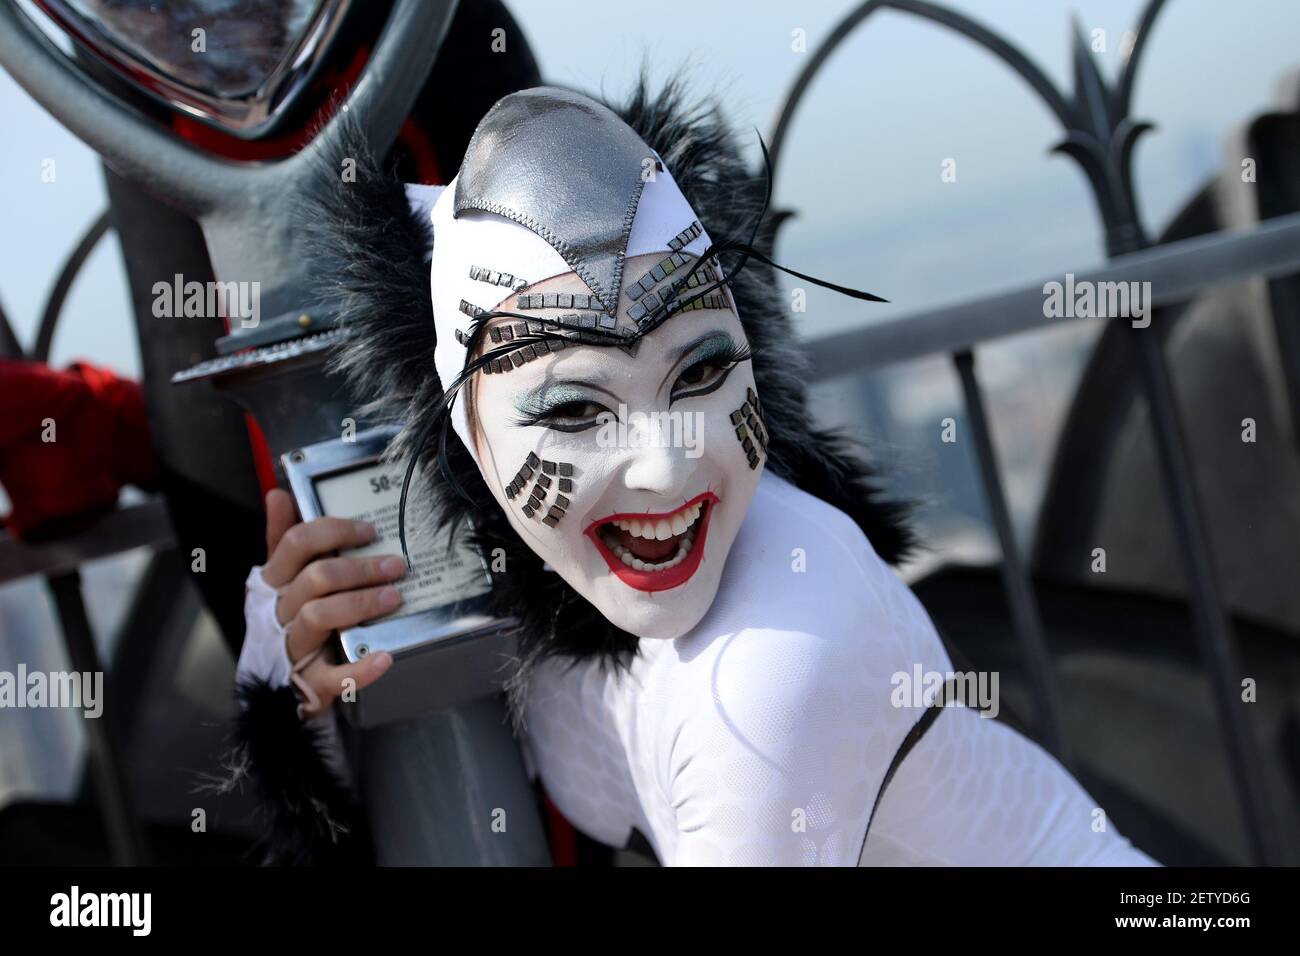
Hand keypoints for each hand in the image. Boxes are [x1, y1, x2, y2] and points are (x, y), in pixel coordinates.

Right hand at [260, 488, 400, 716]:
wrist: (277, 683)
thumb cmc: (288, 619)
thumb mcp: (283, 578)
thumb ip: (283, 538)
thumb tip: (279, 494)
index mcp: (273, 582)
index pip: (295, 544)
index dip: (334, 531)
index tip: (370, 530)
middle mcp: (279, 612)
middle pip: (316, 578)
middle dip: (359, 569)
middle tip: (396, 565)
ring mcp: (292, 647)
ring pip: (319, 617)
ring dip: (360, 603)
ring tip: (395, 597)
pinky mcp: (308, 683)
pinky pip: (332, 677)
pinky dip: (359, 669)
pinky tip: (384, 657)